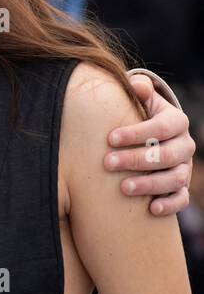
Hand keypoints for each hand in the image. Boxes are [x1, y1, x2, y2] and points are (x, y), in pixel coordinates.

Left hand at [106, 72, 194, 214]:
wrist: (149, 133)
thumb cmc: (137, 113)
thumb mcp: (139, 99)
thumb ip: (138, 89)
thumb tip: (138, 85)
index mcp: (176, 121)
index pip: (161, 127)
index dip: (137, 133)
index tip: (110, 138)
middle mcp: (185, 145)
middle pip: (167, 155)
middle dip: (137, 159)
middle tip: (107, 163)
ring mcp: (185, 167)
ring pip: (175, 178)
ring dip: (150, 184)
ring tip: (123, 188)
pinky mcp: (181, 186)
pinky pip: (182, 198)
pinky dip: (170, 205)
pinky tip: (151, 209)